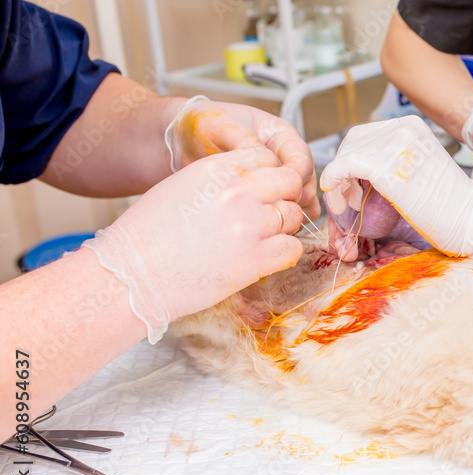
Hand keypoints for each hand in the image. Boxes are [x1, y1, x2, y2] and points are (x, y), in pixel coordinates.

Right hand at [83, 147, 304, 342]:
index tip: (264, 190)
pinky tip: (267, 257)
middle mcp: (239, 190)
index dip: (270, 175)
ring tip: (262, 239)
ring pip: (295, 216)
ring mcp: (251, 224)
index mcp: (218, 168)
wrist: (132, 273)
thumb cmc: (147, 235)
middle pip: (290, 182)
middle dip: (285, 197)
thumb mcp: (182, 186)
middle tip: (270, 215)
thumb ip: (220, 180)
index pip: (268, 157)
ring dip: (285, 227)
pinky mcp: (256, 259)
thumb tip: (248, 183)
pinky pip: (293, 248)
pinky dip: (286, 253)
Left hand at [166, 99, 319, 219]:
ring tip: (273, 221)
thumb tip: (268, 166)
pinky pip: (282, 210)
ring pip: (299, 199)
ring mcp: (275, 177)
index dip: (296, 175)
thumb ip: (248, 146)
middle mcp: (283, 156)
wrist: (180, 141)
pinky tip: (266, 226)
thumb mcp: (225, 127)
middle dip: (296, 197)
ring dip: (290, 211)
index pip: (301, 157)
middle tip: (279, 209)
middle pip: (306, 182)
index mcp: (279, 134)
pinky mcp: (265, 195)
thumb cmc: (202, 125)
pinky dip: (279, 219)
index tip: (287, 188)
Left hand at [319, 116, 472, 259]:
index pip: (366, 136)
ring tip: (348, 207)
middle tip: (348, 200)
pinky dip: (334, 185)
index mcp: (411, 127)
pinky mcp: (383, 165)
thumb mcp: (419, 173)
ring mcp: (393, 143)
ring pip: (345, 154)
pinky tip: (341, 204)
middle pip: (352, 142)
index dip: (352, 162)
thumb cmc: (450, 207)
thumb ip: (394, 164)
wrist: (472, 219)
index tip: (354, 190)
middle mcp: (401, 127)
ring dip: (338, 183)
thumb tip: (362, 175)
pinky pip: (342, 167)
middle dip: (342, 171)